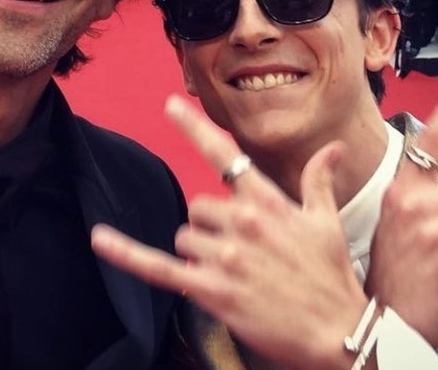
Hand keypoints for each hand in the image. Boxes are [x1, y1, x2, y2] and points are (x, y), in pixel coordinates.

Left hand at [92, 96, 364, 369]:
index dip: (194, 128)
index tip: (170, 105)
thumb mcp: (328, 223)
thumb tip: (334, 148)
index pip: (225, 156)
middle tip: (241, 251)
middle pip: (197, 207)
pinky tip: (100, 239)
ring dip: (199, 253)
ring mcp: (225, 256)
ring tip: (234, 273)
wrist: (337, 331)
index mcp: (267, 202)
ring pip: (184, 238)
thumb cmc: (331, 277)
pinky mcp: (211, 289)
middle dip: (210, 226)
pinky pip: (159, 267)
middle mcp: (242, 222)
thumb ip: (319, 181)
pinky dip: (126, 253)